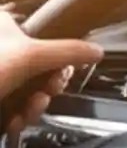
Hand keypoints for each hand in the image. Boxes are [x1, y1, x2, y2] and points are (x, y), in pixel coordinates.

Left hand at [0, 6, 103, 134]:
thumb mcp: (28, 58)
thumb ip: (67, 52)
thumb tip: (95, 50)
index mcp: (0, 25)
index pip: (40, 34)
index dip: (57, 54)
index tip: (63, 70)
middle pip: (35, 65)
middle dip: (46, 84)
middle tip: (48, 92)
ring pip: (23, 88)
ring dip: (33, 104)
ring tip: (30, 110)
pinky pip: (9, 104)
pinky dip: (16, 115)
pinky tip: (16, 121)